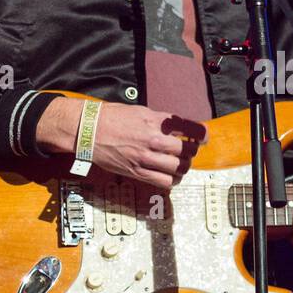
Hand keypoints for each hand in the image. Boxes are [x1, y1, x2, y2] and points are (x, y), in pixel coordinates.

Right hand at [36, 97, 206, 187]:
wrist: (88, 130)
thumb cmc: (111, 117)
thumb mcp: (140, 111)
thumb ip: (160, 120)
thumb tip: (177, 127)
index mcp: (155, 121)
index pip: (189, 128)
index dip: (202, 134)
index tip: (204, 137)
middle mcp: (153, 139)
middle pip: (187, 150)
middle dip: (191, 151)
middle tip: (188, 151)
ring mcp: (145, 157)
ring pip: (178, 168)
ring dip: (183, 167)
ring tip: (180, 164)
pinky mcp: (137, 171)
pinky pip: (164, 181)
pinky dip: (171, 180)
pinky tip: (169, 176)